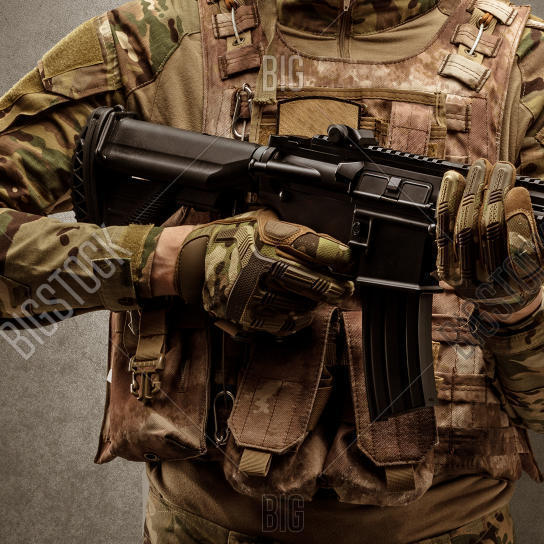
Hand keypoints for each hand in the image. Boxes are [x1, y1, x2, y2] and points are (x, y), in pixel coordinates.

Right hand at [172, 209, 353, 336]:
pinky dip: (298, 319)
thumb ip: (294, 230)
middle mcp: (266, 266)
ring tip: (317, 297)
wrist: (194, 260)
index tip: (349, 262)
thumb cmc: (232, 237)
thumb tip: (329, 243)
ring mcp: (258, 294)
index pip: (319, 249)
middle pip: (318, 283)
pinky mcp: (249, 315)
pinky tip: (300, 311)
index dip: (341, 258)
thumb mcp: (264, 220)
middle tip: (346, 289)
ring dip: (316, 303)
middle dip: (338, 288)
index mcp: (272, 239)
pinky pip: (286, 323)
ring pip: (305, 305)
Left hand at [435, 159, 543, 315]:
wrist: (503, 301)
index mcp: (523, 281)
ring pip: (464, 227)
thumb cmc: (529, 271)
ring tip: (481, 167)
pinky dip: (449, 200)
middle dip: (495, 193)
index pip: (520, 247)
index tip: (520, 190)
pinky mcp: (446, 266)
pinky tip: (455, 179)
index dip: (519, 216)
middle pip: (489, 231)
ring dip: (473, 191)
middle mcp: (493, 282)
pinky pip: (443, 228)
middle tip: (502, 168)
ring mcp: (465, 275)